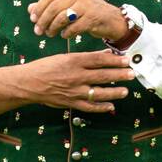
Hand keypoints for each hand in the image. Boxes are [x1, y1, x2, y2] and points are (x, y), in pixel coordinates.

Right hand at [18, 50, 135, 112]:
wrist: (29, 83)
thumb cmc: (45, 67)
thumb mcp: (65, 57)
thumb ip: (85, 58)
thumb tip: (105, 54)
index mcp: (74, 61)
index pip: (99, 60)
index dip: (115, 60)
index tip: (126, 59)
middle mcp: (76, 76)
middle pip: (102, 75)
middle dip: (119, 75)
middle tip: (132, 74)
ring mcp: (74, 91)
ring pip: (99, 93)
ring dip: (114, 92)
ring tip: (125, 91)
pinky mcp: (71, 103)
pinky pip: (89, 107)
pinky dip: (101, 107)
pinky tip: (111, 106)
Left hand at [28, 0, 127, 43]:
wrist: (111, 19)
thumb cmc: (86, 12)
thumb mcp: (68, 6)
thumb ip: (50, 6)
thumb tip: (30, 9)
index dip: (38, 8)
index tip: (33, 19)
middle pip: (53, 7)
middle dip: (43, 21)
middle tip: (38, 31)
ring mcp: (86, 5)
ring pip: (61, 18)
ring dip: (52, 28)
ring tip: (50, 34)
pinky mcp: (92, 17)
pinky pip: (72, 28)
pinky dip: (66, 33)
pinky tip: (65, 35)